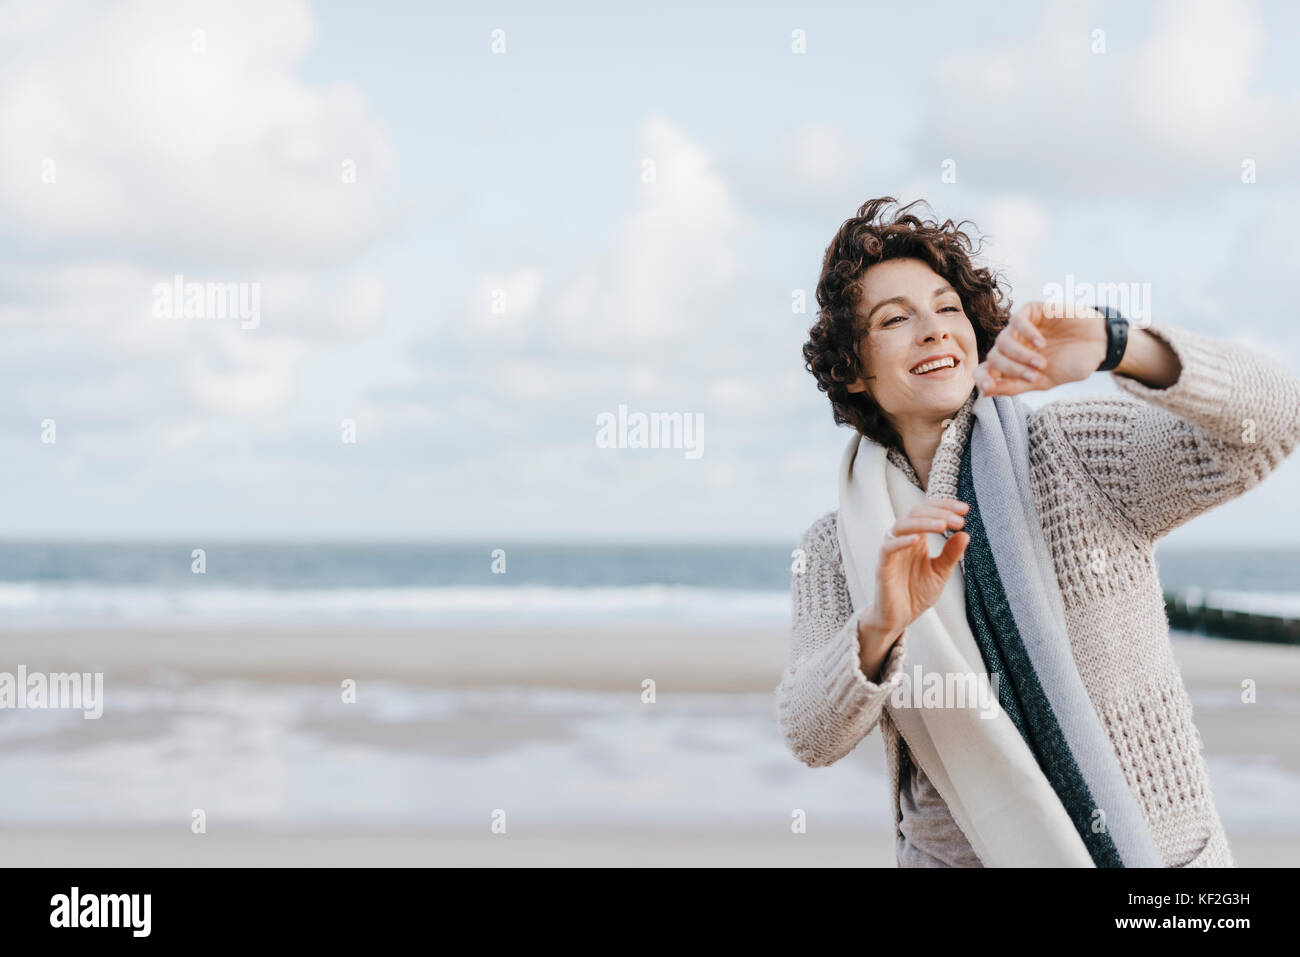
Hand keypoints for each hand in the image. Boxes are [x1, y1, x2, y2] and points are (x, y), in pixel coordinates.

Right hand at [860, 499, 969, 675]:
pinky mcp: (882, 566)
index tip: (965, 510)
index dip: (945, 506)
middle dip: (938, 513)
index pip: (928, 511)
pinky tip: (918, 540)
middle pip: (915, 513)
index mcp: (917, 538)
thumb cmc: (917, 593)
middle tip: (958, 520)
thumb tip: (966, 534)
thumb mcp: (941, 573)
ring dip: (923, 523)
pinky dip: (901, 541)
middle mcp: (903, 540)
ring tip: (943, 526)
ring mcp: (892, 551)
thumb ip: (951, 554)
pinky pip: (888, 547)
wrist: (900, 617)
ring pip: (901, 525)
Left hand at [974, 301, 1107, 397]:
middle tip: (1035, 375)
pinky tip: (1041, 343)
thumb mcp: (1043, 382)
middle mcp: (1011, 346)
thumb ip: (1014, 386)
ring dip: (1020, 354)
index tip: (988, 388)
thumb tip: (985, 392)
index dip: (982, 380)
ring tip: (1041, 363)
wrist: (1099, 345)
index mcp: (1010, 365)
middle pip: (993, 357)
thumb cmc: (1071, 364)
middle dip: (1010, 369)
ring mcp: (1019, 328)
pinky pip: (1016, 320)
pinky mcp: (1031, 311)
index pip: (984, 371)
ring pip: (1002, 340)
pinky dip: (1026, 332)